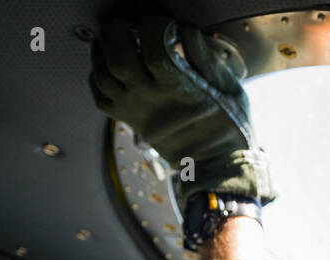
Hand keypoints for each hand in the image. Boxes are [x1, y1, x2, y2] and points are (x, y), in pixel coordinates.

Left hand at [88, 17, 274, 204]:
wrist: (218, 166)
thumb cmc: (229, 126)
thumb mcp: (231, 88)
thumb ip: (207, 57)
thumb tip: (185, 30)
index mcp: (178, 88)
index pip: (154, 46)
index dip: (155, 26)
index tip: (165, 23)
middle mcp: (150, 99)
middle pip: (117, 57)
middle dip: (116, 31)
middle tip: (127, 23)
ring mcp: (135, 111)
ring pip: (101, 74)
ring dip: (103, 50)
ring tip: (114, 39)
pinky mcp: (129, 120)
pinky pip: (100, 97)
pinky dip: (97, 76)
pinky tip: (109, 65)